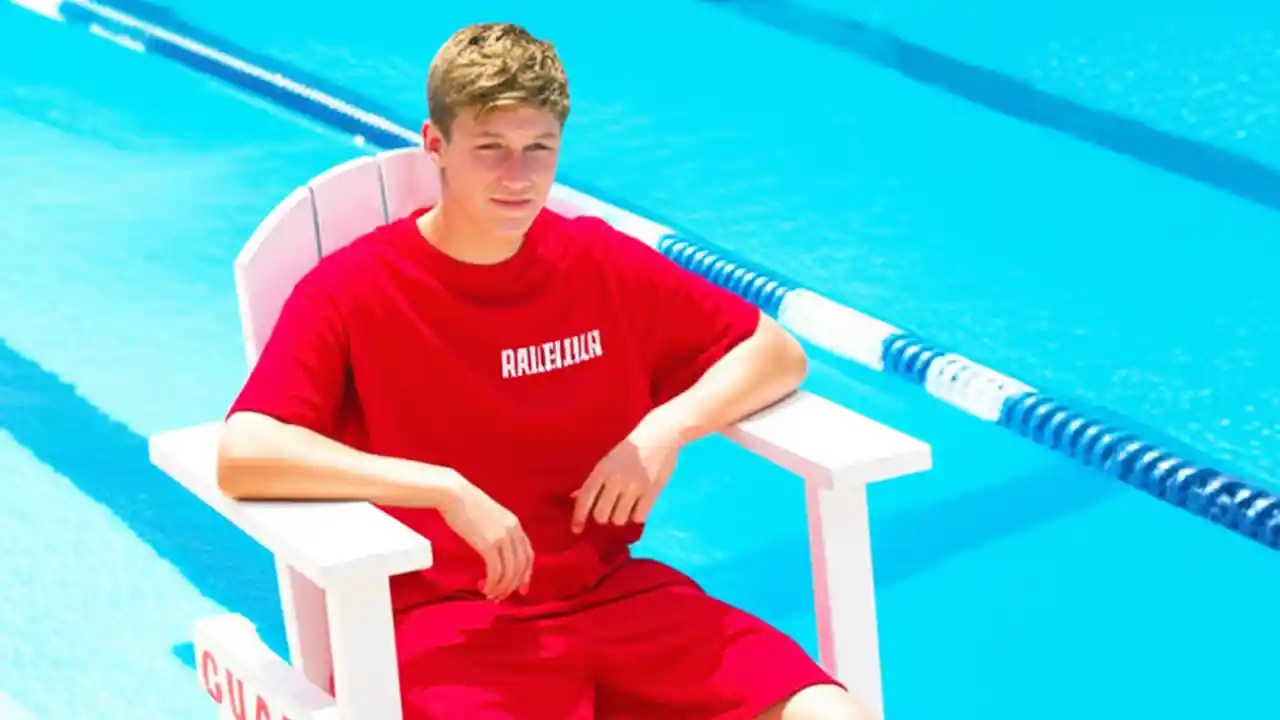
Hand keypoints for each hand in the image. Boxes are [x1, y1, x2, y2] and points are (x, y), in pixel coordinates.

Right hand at [439, 474, 533, 600]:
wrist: (454, 494)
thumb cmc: (466, 505)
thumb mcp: (490, 516)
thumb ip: (498, 531)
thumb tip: (496, 550)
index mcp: (515, 524)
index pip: (528, 554)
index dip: (526, 574)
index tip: (521, 588)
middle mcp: (512, 531)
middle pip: (521, 567)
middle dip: (513, 586)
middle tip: (501, 597)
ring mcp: (502, 537)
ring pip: (509, 572)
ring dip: (501, 588)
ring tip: (491, 595)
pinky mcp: (488, 544)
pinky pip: (496, 571)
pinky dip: (492, 584)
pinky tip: (484, 588)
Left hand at [572, 414, 681, 532]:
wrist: (659, 435)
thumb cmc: (630, 449)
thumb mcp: (607, 461)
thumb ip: (594, 481)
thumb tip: (575, 497)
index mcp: (602, 470)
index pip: (585, 498)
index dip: (578, 516)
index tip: (576, 530)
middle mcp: (616, 480)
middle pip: (601, 515)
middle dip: (604, 516)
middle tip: (610, 510)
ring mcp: (634, 487)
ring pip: (619, 519)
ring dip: (621, 517)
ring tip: (626, 507)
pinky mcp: (651, 492)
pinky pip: (639, 517)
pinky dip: (637, 515)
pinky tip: (639, 506)